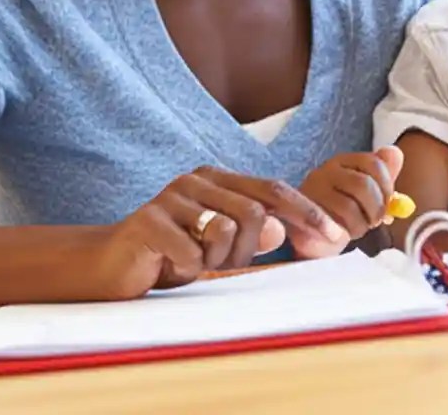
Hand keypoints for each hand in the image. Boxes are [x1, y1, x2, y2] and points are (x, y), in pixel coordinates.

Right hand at [84, 166, 343, 299]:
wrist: (109, 267)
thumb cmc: (172, 256)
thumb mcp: (220, 248)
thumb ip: (252, 236)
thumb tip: (279, 230)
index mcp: (217, 180)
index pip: (273, 190)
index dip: (308, 212)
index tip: (338, 236)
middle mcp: (196, 180)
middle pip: (255, 213)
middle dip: (249, 249)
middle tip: (220, 264)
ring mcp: (171, 196)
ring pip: (227, 231)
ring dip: (217, 260)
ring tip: (192, 262)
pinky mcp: (150, 221)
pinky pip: (195, 253)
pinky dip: (191, 269)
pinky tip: (170, 265)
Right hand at [292, 146, 404, 258]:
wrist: (312, 237)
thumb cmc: (341, 213)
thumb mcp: (366, 194)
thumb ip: (382, 175)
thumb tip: (395, 152)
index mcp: (343, 162)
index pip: (373, 163)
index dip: (387, 186)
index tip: (389, 204)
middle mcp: (325, 171)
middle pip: (363, 184)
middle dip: (376, 208)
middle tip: (376, 221)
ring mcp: (312, 192)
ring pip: (348, 207)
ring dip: (360, 224)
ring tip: (357, 229)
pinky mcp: (304, 215)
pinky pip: (332, 225)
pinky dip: (344, 233)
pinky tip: (343, 235)